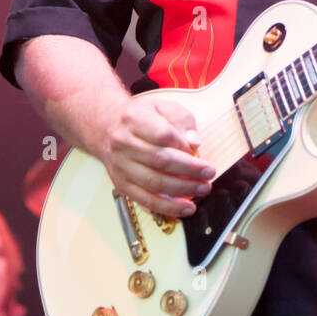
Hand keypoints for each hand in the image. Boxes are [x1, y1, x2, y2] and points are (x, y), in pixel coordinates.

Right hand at [100, 97, 215, 218]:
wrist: (107, 128)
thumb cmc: (142, 117)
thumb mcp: (162, 106)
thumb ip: (182, 119)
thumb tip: (194, 143)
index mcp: (134, 119)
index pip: (162, 135)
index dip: (183, 146)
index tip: (199, 151)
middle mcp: (123, 143)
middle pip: (160, 160)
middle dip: (189, 170)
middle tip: (209, 173)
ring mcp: (121, 166)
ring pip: (154, 183)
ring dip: (182, 189)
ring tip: (203, 189)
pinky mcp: (121, 185)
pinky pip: (146, 200)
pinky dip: (168, 207)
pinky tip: (186, 208)